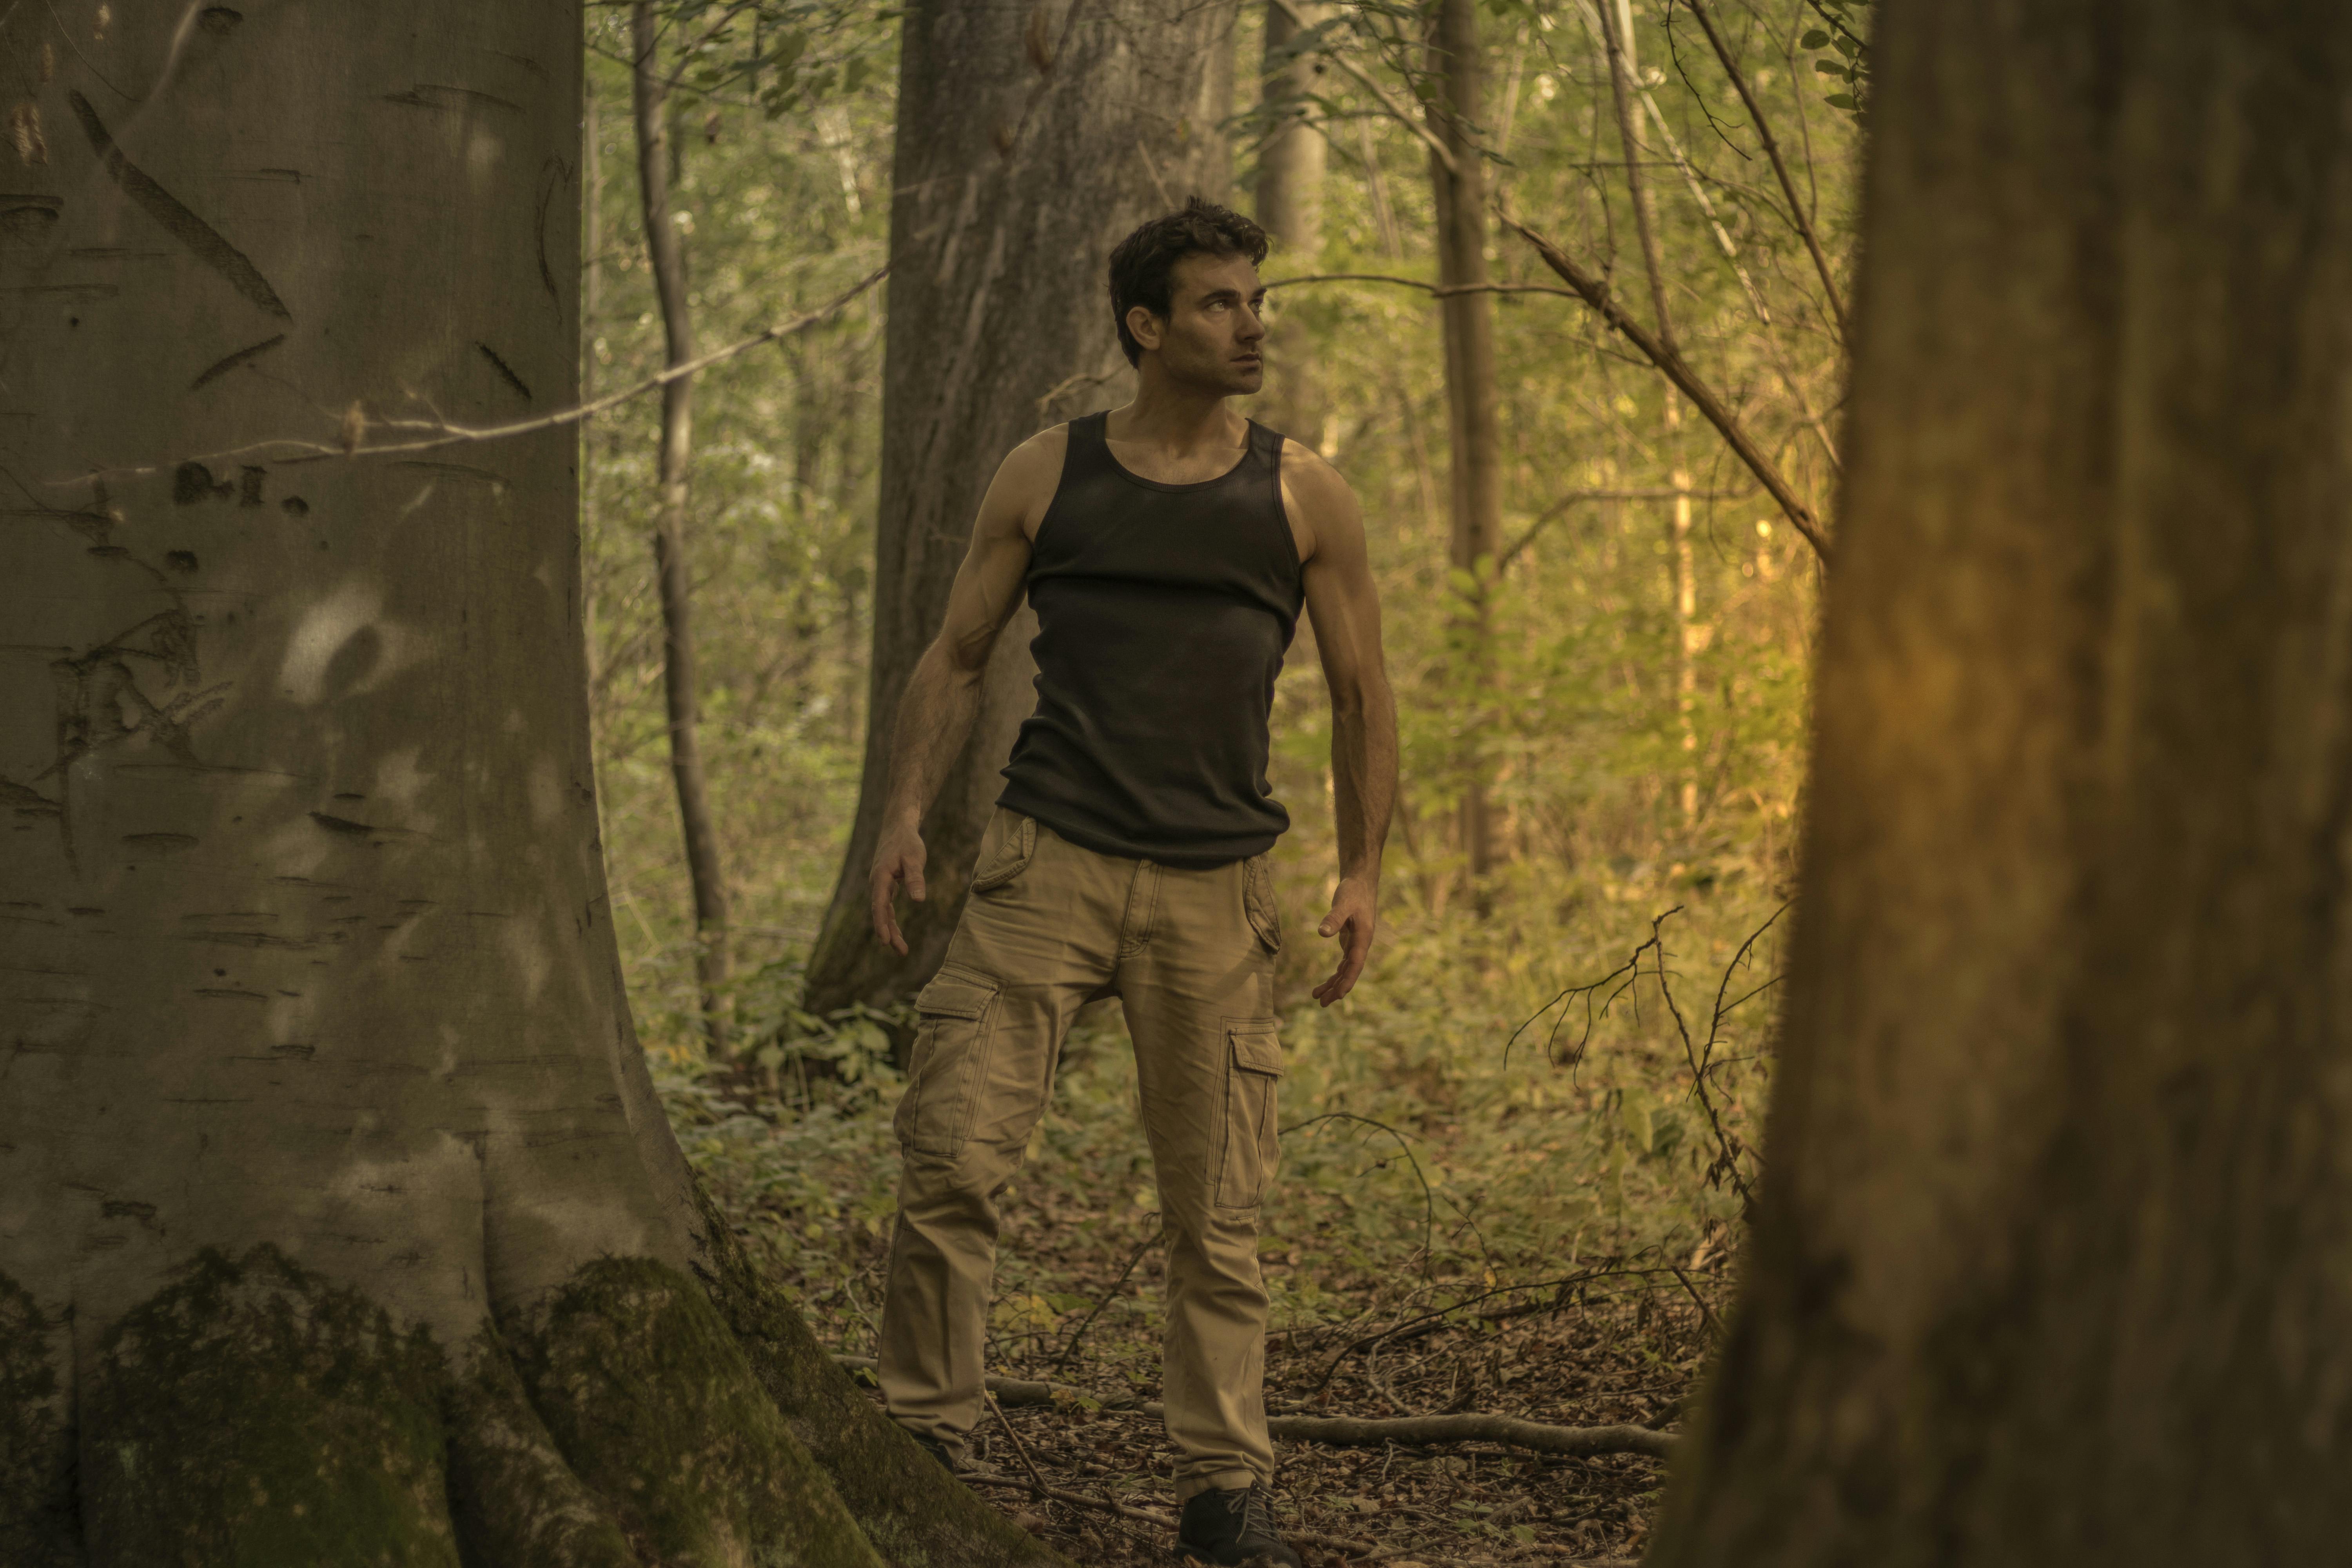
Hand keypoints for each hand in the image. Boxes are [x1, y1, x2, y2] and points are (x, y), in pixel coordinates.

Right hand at [870, 821, 927, 955]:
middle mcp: (877, 883)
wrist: (898, 826)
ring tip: (901, 948)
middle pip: (881, 912)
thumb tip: (919, 901)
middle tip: (901, 952)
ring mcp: (881, 884)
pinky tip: (896, 930)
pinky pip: (887, 905)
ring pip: (884, 911)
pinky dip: (890, 918)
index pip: (880, 905)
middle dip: (889, 933)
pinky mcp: (886, 883)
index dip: (882, 924)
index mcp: (881, 877)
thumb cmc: (907, 841)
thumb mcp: (914, 858)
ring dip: (891, 928)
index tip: (885, 942)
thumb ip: (915, 878)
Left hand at [1313, 875, 1377, 1005]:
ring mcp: (1355, 944)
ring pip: (1345, 969)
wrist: (1361, 882)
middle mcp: (1361, 944)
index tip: (1338, 995)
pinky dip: (1335, 973)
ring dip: (1334, 984)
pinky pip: (1343, 963)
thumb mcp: (1343, 902)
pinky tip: (1326, 983)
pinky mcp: (1349, 940)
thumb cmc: (1353, 891)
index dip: (1347, 981)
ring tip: (1317, 997)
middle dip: (1337, 988)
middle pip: (1350, 972)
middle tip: (1322, 1003)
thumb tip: (1321, 933)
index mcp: (1363, 938)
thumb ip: (1333, 918)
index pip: (1355, 965)